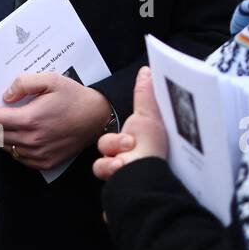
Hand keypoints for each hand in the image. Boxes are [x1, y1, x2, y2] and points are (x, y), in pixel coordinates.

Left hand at [0, 73, 112, 171]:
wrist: (97, 117)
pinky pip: (20, 158)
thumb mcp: (50, 79)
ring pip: (5, 148)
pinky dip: (19, 148)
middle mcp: (31, 140)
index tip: (2, 106)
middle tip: (10, 114)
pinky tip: (29, 136)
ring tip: (20, 124)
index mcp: (29, 119)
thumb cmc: (73, 96)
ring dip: (7, 136)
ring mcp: (38, 154)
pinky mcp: (45, 163)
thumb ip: (23, 83)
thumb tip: (6, 96)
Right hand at [93, 66, 167, 180]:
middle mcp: (131, 155)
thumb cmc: (150, 150)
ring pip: (102, 152)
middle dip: (116, 142)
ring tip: (125, 158)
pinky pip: (98, 167)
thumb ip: (144, 92)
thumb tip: (146, 70)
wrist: (141, 177)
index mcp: (141, 139)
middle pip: (108, 140)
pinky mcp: (111, 178)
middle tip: (129, 143)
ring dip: (112, 154)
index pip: (126, 129)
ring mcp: (120, 168)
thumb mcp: (148, 115)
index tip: (130, 133)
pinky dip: (107, 167)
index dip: (124, 129)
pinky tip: (118, 167)